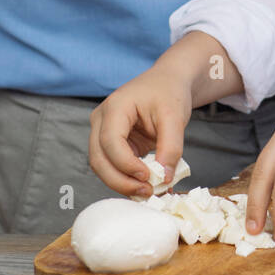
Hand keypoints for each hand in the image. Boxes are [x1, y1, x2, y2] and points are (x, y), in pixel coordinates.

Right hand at [89, 64, 193, 196]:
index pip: (110, 142)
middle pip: (99, 159)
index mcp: (115, 107)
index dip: (126, 164)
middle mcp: (102, 120)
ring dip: (123, 183)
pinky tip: (146, 186)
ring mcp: (103, 132)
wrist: (167, 83)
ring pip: (102, 166)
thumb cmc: (169, 93)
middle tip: (147, 192)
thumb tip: (164, 178)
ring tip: (148, 191)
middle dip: (121, 180)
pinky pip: (113, 166)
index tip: (149, 176)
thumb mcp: (175, 116)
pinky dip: (127, 179)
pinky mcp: (112, 144)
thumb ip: (171, 147)